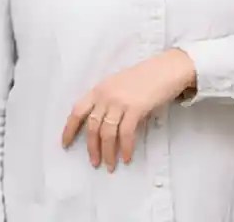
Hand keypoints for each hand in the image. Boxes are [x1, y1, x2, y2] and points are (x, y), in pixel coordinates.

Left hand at [61, 48, 196, 171]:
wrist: (168, 68)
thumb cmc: (148, 75)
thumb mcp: (120, 84)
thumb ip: (109, 101)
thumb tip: (105, 124)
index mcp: (99, 89)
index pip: (77, 111)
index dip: (69, 130)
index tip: (65, 144)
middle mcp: (106, 96)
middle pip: (93, 127)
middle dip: (92, 148)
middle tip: (95, 162)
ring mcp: (120, 102)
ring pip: (107, 133)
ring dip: (108, 152)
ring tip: (110, 165)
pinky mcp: (135, 108)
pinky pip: (125, 133)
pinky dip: (125, 147)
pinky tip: (126, 157)